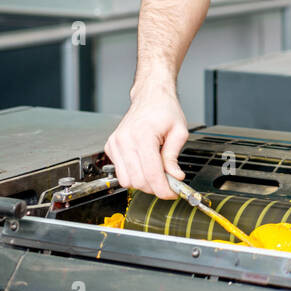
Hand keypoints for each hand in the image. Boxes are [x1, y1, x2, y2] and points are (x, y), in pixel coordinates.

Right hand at [104, 77, 189, 199]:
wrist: (150, 97)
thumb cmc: (164, 110)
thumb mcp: (179, 131)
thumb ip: (174, 157)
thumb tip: (174, 177)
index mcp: (142, 135)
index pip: (151, 173)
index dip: (163, 188)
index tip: (172, 193)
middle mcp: (125, 140)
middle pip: (138, 180)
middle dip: (155, 187)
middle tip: (169, 183)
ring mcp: (115, 144)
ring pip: (127, 180)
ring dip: (143, 183)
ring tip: (157, 172)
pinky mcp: (111, 147)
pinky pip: (121, 172)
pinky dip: (134, 174)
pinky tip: (144, 164)